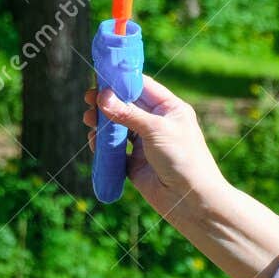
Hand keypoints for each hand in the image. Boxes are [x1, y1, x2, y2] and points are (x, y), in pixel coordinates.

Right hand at [83, 76, 278, 277]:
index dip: (121, 81)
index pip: (142, 86)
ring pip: (118, 126)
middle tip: (88, 99)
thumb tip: (102, 96)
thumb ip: (128, 113)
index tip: (100, 77)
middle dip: (107, 102)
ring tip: (88, 120)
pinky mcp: (135, 163)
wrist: (190, 200)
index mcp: (169, 109)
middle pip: (126, 106)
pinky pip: (115, 149)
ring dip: (102, 122)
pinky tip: (94, 141)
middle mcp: (157, 123)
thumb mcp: (156, 130)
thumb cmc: (183, 158)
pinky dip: (103, 144)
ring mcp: (145, 144)